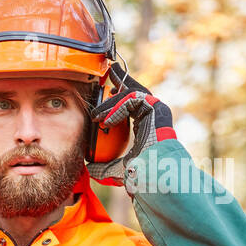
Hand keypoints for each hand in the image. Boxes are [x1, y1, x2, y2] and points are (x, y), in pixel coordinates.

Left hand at [86, 64, 175, 186]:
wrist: (154, 173)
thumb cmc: (140, 172)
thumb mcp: (116, 167)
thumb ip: (103, 166)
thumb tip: (89, 167)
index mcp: (146, 124)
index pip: (131, 103)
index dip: (117, 96)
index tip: (107, 89)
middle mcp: (153, 114)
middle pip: (134, 91)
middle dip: (120, 80)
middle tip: (109, 71)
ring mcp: (157, 110)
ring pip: (131, 94)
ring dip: (110, 102)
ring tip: (96, 115)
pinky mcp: (157, 108)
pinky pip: (133, 100)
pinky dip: (118, 108)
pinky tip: (107, 121)